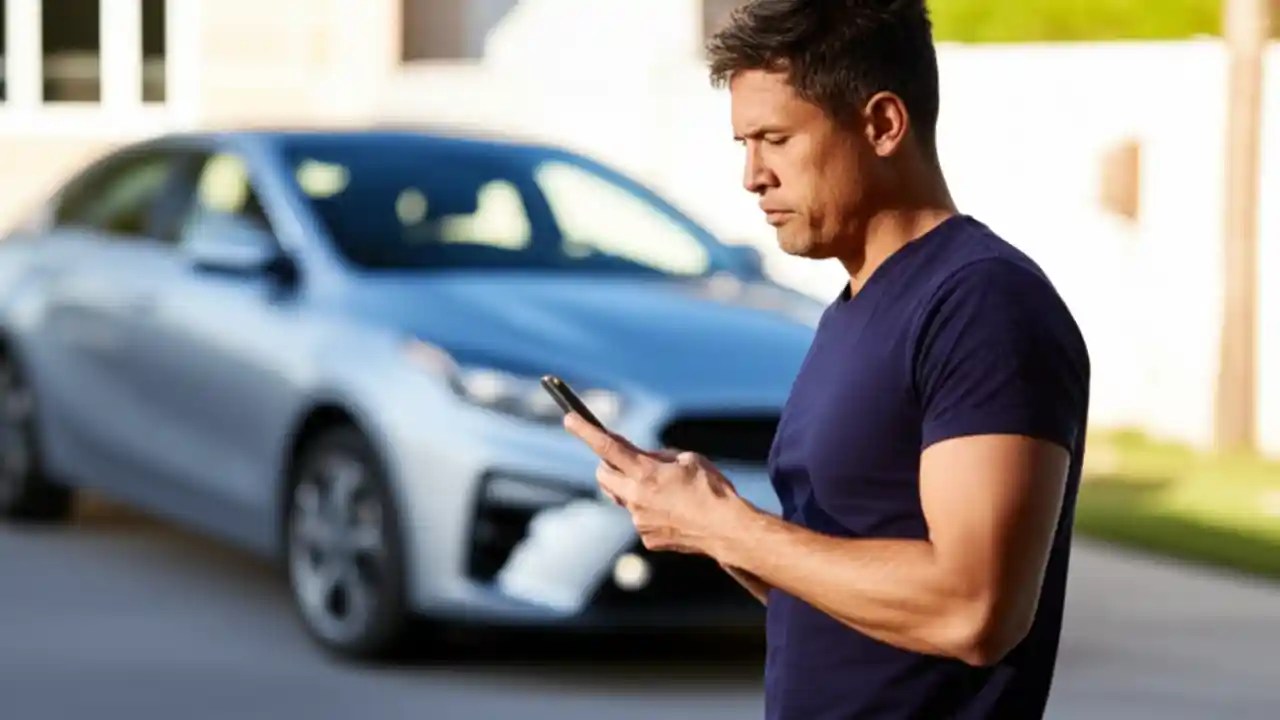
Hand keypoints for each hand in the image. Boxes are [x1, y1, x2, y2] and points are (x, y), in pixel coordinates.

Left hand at [563, 413, 746, 556]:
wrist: (726, 530)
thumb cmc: (712, 490)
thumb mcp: (689, 459)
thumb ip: (659, 457)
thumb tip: (643, 458)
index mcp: (646, 473)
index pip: (607, 448)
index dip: (586, 432)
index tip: (569, 420)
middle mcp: (636, 497)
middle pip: (604, 476)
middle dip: (608, 465)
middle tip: (625, 460)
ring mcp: (639, 520)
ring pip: (622, 498)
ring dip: (633, 489)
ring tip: (664, 490)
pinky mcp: (647, 538)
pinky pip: (639, 518)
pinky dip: (649, 510)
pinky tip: (674, 512)